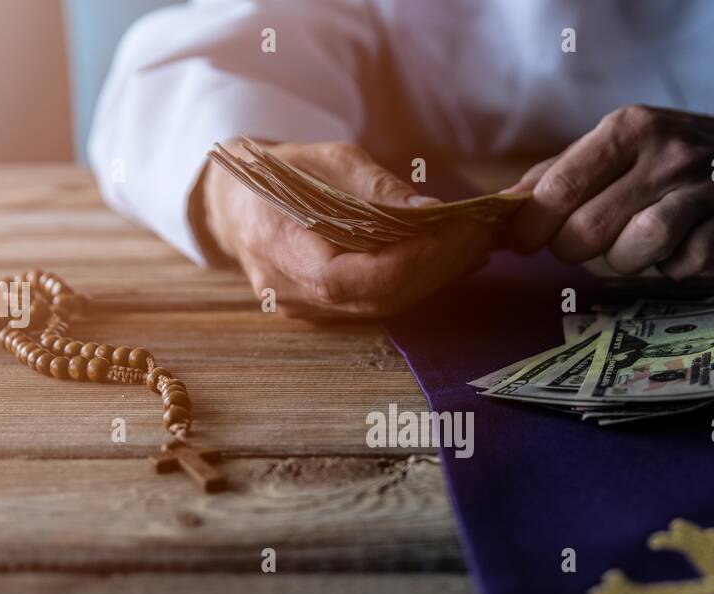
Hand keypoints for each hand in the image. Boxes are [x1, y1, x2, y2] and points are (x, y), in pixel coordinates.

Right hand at [200, 140, 491, 318]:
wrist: (236, 202)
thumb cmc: (280, 173)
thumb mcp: (328, 161)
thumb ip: (376, 190)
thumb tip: (430, 214)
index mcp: (280, 250)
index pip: (351, 278)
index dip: (406, 261)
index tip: (449, 234)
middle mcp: (293, 293)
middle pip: (377, 297)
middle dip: (434, 267)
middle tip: (478, 235)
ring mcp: (308, 310)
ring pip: (383, 306)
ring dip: (434, 278)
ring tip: (473, 247)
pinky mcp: (325, 312)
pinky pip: (377, 303)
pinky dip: (416, 282)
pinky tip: (449, 261)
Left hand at [506, 104, 713, 277]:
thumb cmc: (661, 157)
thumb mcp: (613, 145)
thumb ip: (557, 173)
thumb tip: (504, 207)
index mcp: (631, 128)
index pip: (562, 186)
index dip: (532, 224)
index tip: (521, 240)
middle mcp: (670, 155)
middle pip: (589, 228)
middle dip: (570, 248)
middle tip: (574, 245)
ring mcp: (705, 193)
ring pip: (633, 251)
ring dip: (619, 260)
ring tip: (625, 245)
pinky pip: (677, 268)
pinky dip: (666, 267)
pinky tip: (673, 247)